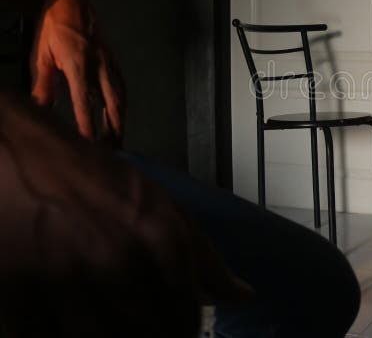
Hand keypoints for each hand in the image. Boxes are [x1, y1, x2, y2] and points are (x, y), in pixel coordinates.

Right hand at [0, 92, 249, 336]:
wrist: (16, 157)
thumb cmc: (93, 181)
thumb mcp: (160, 207)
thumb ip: (203, 258)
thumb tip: (244, 297)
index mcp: (160, 240)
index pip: (185, 321)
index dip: (181, 333)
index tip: (173, 328)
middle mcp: (119, 263)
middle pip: (150, 336)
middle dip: (149, 335)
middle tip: (138, 322)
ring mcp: (67, 284)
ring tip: (108, 321)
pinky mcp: (20, 300)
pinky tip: (70, 324)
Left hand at [30, 0, 124, 142]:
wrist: (71, 3)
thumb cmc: (52, 30)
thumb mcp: (42, 56)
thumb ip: (43, 85)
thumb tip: (40, 111)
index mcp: (79, 64)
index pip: (85, 101)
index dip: (88, 124)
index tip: (90, 143)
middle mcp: (99, 66)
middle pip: (112, 103)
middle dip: (114, 127)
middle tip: (115, 149)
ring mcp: (110, 63)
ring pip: (120, 96)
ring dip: (121, 118)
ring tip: (119, 138)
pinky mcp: (114, 61)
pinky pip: (122, 86)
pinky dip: (122, 103)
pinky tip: (121, 115)